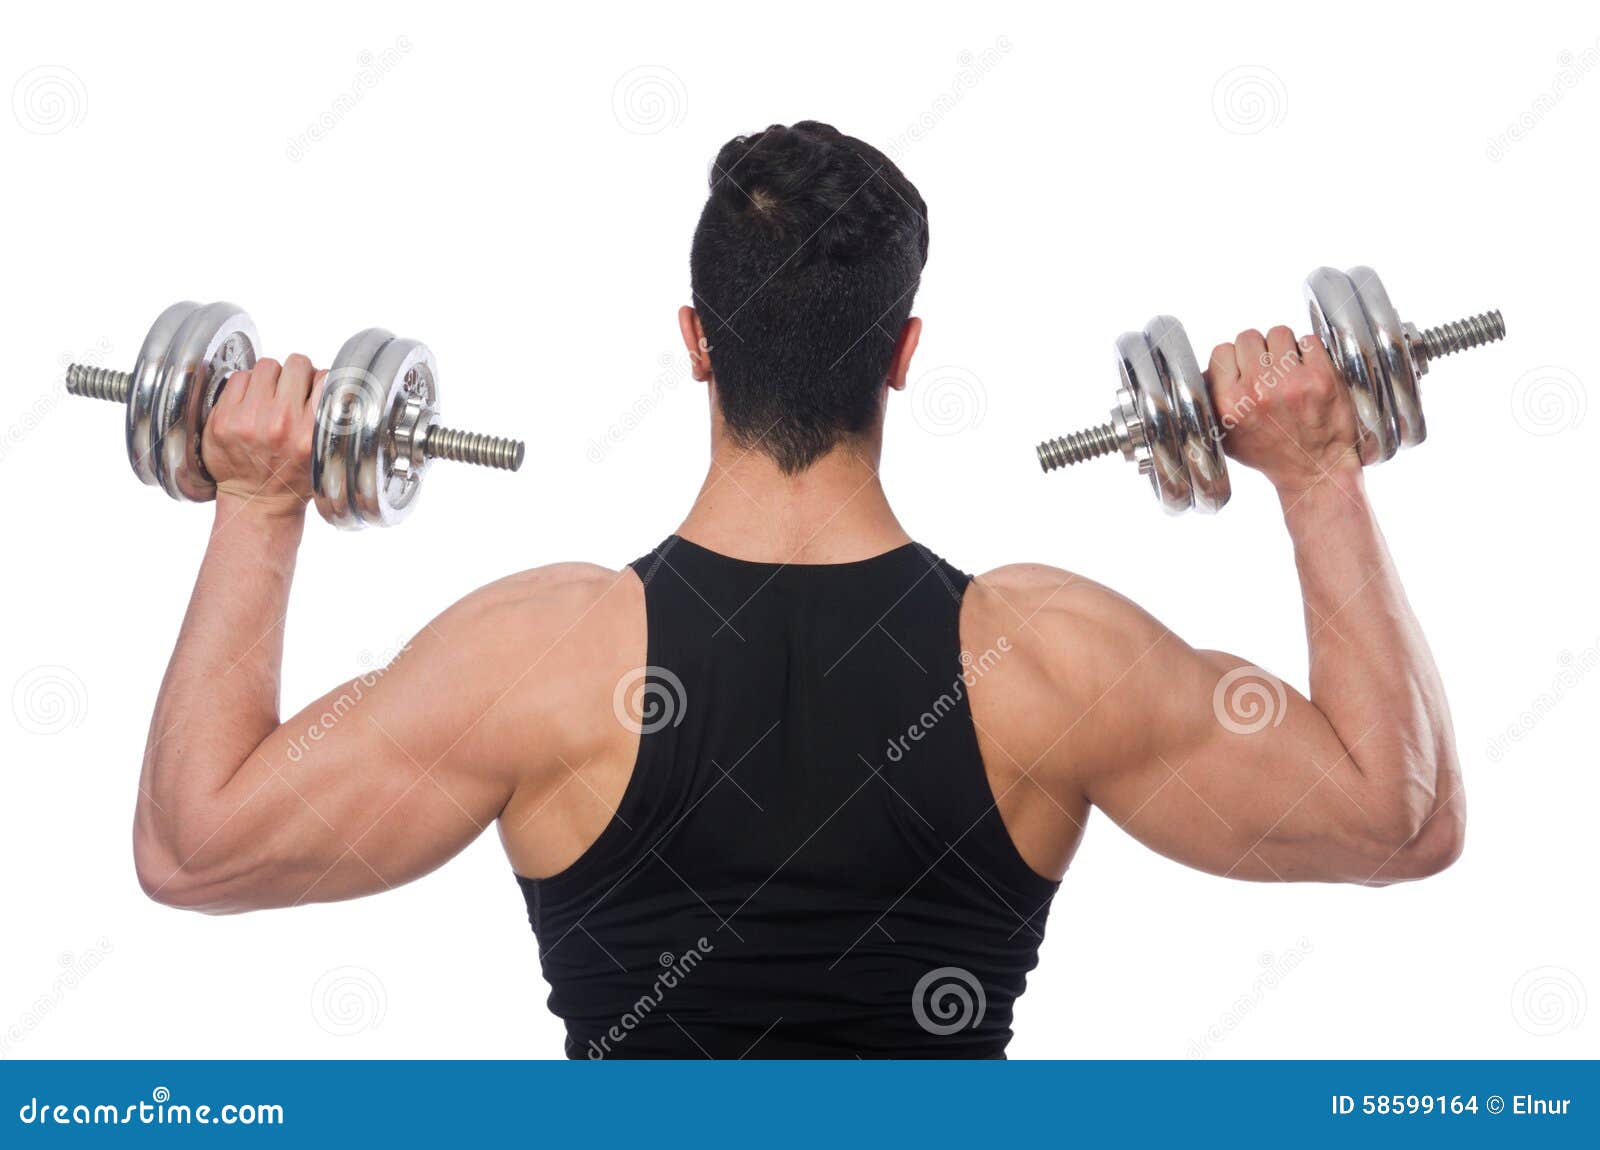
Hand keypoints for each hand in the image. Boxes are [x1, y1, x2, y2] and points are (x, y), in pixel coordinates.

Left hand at [201, 355, 324, 517]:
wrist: (256, 503)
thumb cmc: (294, 477)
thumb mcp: (322, 451)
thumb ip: (326, 415)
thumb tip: (322, 377)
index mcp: (311, 432)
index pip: (326, 378)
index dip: (322, 383)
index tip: (316, 394)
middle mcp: (281, 423)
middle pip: (296, 364)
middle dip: (297, 376)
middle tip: (292, 394)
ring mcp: (249, 419)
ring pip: (267, 365)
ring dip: (271, 378)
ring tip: (269, 399)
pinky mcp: (223, 418)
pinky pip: (239, 377)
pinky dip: (246, 386)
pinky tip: (250, 405)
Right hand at [1206, 326, 1360, 496]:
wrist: (1315, 470)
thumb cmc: (1270, 453)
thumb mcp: (1226, 436)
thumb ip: (1212, 403)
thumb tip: (1205, 371)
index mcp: (1228, 403)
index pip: (1221, 351)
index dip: (1234, 359)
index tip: (1244, 371)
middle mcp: (1256, 390)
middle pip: (1249, 337)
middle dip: (1258, 351)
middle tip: (1268, 371)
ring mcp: (1290, 381)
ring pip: (1279, 333)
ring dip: (1284, 348)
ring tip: (1289, 371)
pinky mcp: (1321, 376)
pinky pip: (1309, 341)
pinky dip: (1310, 353)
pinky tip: (1308, 373)